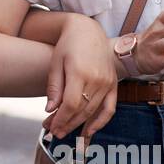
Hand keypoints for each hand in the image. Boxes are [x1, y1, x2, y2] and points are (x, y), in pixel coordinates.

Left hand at [44, 15, 118, 138]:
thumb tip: (50, 110)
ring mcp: (108, 82)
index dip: (61, 119)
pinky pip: (110, 108)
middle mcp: (97, 79)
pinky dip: (100, 122)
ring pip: (94, 111)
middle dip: (67, 124)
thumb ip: (54, 87)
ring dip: (79, 125)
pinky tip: (89, 131)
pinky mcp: (114, 84)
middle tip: (54, 132)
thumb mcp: (56, 63)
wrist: (88, 30)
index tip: (50, 127)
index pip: (71, 104)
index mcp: (80, 72)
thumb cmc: (68, 45)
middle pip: (82, 110)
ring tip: (65, 132)